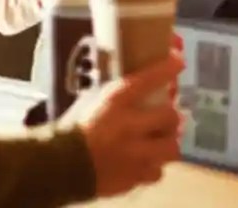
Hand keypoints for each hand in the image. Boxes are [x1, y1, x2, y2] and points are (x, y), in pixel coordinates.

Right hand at [68, 53, 185, 198]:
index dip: (168, 68)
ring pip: (171, 148)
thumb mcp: (91, 101)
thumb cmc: (73, 129)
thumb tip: (136, 83)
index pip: (149, 78)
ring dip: (167, 143)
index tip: (178, 61)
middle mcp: (131, 126)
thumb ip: (116, 95)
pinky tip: (145, 162)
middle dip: (170, 116)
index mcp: (115, 102)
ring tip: (160, 142)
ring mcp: (136, 154)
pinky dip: (153, 166)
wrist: (59, 167)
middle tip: (165, 117)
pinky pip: (157, 172)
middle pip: (170, 116)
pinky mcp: (135, 177)